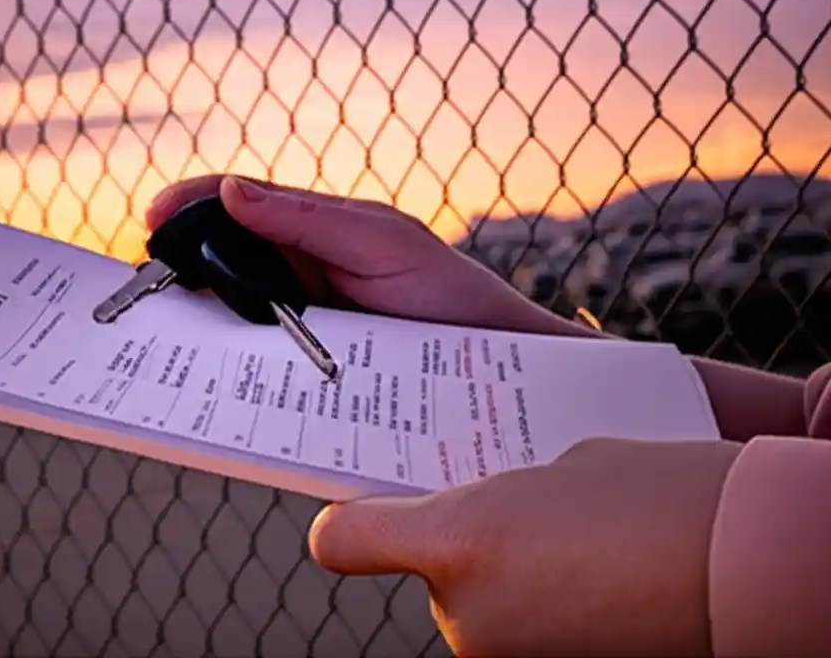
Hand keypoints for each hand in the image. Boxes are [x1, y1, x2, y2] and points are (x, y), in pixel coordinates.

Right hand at [146, 175, 596, 336]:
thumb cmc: (447, 293)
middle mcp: (298, 272)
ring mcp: (299, 320)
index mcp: (313, 230)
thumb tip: (233, 191)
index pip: (236, 206)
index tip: (154, 218)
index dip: (191, 205)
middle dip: (179, 263)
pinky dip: (224, 359)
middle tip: (146, 279)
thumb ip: (309, 219)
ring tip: (159, 320)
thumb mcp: (382, 244)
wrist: (497, 367)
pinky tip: (203, 364)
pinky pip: (252, 359)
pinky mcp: (304, 366)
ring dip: (195, 314)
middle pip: (221, 258)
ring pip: (230, 311)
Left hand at [307, 437, 742, 655]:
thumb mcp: (562, 462)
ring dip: (512, 586)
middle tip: (532, 521)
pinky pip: (521, 636)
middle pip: (431, 576)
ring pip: (480, 612)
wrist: (755, 571)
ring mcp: (506, 657)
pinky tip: (601, 586)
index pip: (345, 540)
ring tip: (584, 555)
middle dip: (470, 550)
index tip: (361, 513)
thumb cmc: (662, 500)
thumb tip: (488, 509)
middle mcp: (466, 614)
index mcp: (459, 539)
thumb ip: (496, 489)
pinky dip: (548, 615)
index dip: (352, 523)